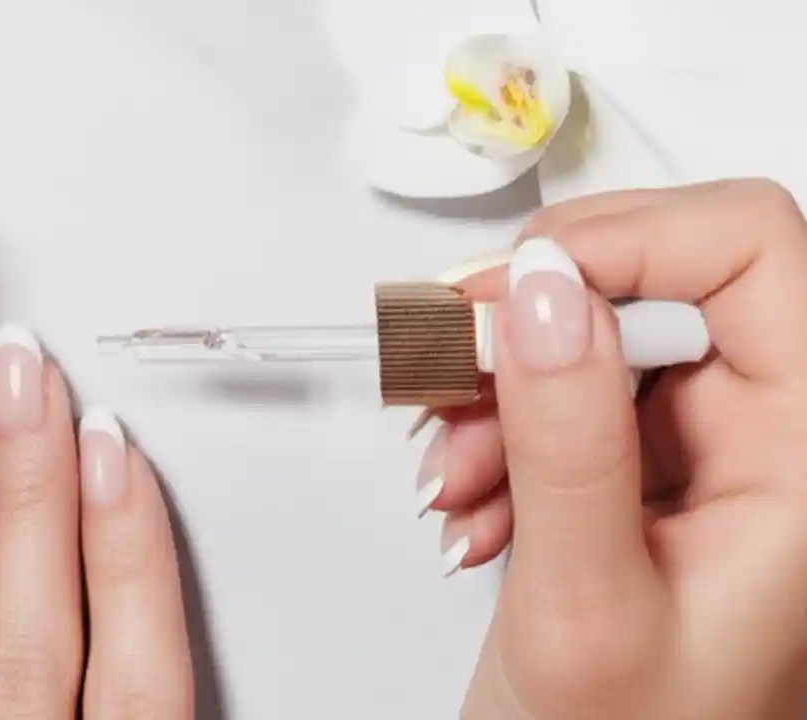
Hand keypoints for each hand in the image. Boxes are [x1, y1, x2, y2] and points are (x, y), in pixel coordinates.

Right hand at [421, 180, 806, 717]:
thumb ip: (567, 440)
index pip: (751, 248)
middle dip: (530, 328)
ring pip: (591, 333)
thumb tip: (543, 294)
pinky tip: (474, 502)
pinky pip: (560, 391)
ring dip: (495, 391)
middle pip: (656, 279)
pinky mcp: (643, 465)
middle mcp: (772, 438)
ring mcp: (706, 450)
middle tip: (449, 375)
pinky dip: (493, 432)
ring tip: (455, 477)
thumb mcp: (583, 606)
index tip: (512, 291)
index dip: (624, 242)